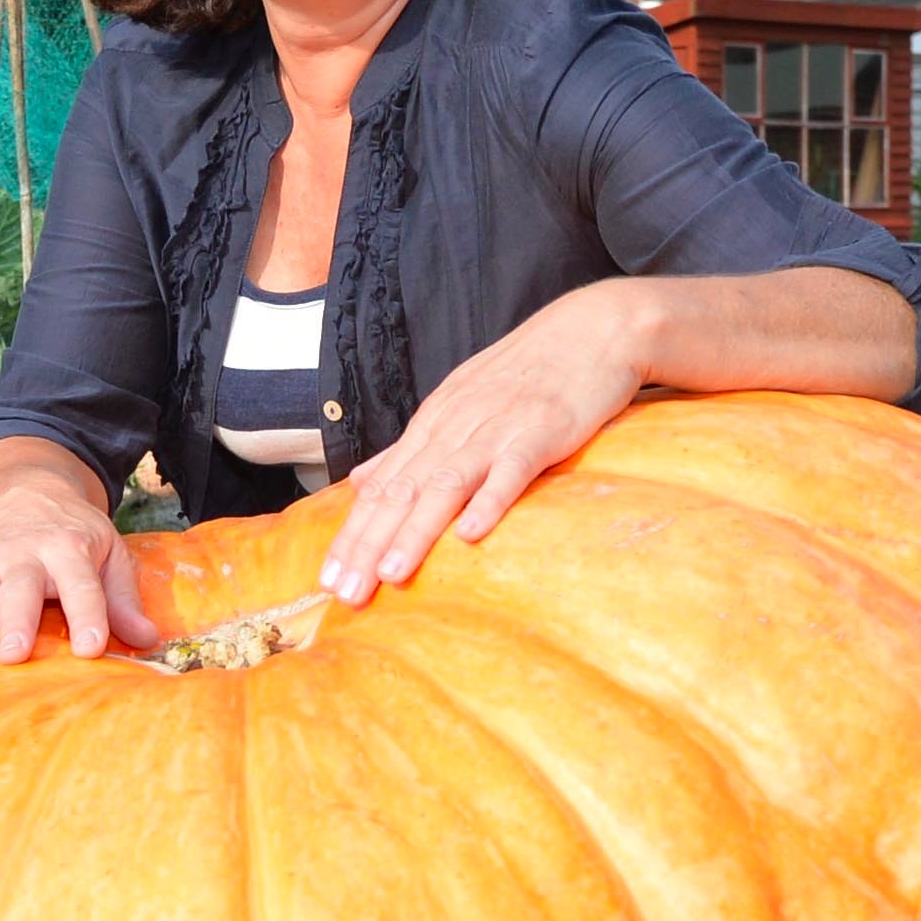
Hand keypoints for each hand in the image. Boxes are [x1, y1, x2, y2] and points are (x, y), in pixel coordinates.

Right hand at [0, 446, 157, 660]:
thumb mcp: (111, 555)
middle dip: (15, 620)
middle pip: (20, 587)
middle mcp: (25, 555)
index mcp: (68, 548)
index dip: (88, 616)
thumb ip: (124, 598)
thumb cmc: (76, 536)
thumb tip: (148, 641)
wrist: (29, 494)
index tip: (92, 649)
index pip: (81, 584)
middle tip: (13, 655)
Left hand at [316, 281, 650, 604]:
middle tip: (342, 593)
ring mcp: (499, 427)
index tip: (326, 581)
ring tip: (389, 574)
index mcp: (433, 424)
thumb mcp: (458, 402)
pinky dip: (490, 500)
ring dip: (416, 531)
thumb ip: (411, 448)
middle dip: (368, 544)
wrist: (593, 327)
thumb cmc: (526, 372)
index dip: (351, 535)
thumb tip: (361, 482)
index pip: (380, 488)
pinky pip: (513, 468)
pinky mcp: (544, 429)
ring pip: (446, 483)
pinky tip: (470, 535)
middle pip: (402, 491)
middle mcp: (455, 426)